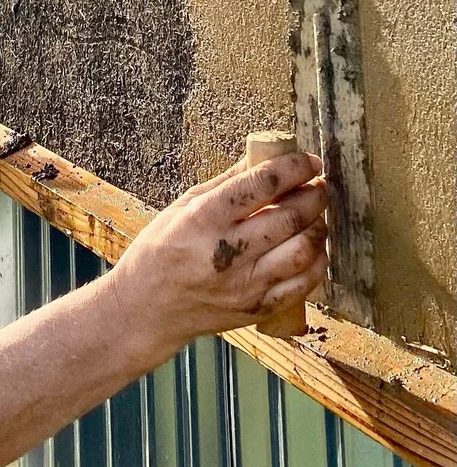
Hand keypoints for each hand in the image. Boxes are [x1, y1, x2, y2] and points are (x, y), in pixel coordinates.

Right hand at [108, 151, 327, 364]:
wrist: (147, 307)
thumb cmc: (159, 251)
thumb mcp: (181, 206)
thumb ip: (225, 184)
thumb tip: (260, 158)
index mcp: (204, 219)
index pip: (260, 185)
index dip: (292, 167)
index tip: (307, 160)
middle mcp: (227, 252)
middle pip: (289, 217)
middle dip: (314, 195)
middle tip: (319, 184)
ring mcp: (245, 285)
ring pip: (303, 251)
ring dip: (318, 227)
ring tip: (316, 214)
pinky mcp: (257, 309)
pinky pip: (302, 285)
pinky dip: (317, 262)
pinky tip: (313, 247)